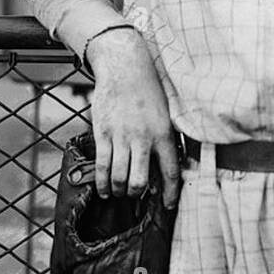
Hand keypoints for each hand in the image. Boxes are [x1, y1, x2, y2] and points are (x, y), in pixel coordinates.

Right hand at [86, 28, 179, 207]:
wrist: (125, 66)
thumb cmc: (149, 90)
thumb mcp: (167, 114)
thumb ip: (168, 140)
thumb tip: (169, 168)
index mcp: (164, 134)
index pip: (171, 173)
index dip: (171, 194)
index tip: (168, 206)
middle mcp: (143, 138)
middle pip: (140, 182)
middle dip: (136, 195)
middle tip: (135, 195)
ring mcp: (122, 136)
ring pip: (119, 178)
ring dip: (118, 191)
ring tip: (119, 192)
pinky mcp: (103, 132)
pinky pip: (102, 166)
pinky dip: (102, 183)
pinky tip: (103, 189)